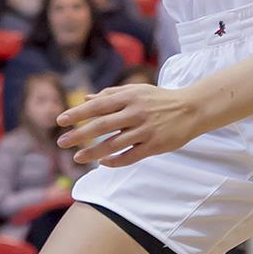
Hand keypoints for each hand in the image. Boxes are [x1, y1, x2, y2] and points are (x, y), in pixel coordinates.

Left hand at [57, 83, 205, 165]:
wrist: (191, 109)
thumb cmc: (159, 98)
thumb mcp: (136, 90)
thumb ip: (111, 94)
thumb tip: (86, 98)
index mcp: (129, 96)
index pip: (98, 105)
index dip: (78, 113)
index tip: (60, 121)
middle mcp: (136, 112)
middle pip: (102, 125)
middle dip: (79, 134)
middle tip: (61, 142)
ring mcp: (145, 130)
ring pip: (113, 144)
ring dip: (93, 151)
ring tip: (77, 157)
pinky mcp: (155, 145)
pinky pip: (130, 156)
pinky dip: (115, 161)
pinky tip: (102, 163)